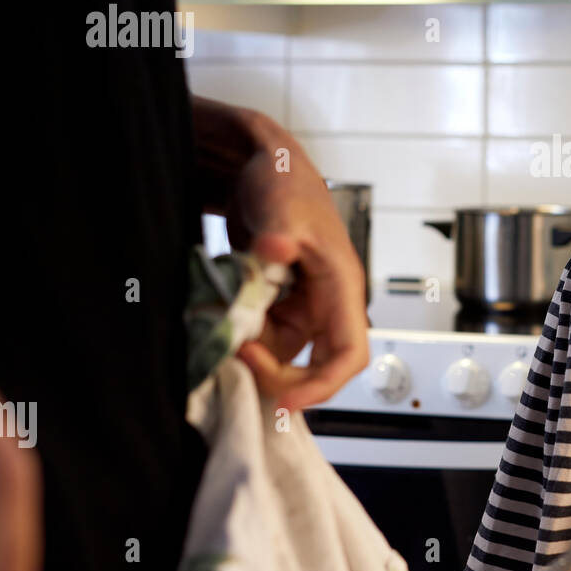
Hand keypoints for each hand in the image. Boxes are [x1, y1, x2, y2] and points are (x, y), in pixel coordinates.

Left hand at [195, 100, 369, 411]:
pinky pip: (263, 337)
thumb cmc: (286, 182)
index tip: (285, 403)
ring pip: (283, 354)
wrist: (261, 168)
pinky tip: (221, 319)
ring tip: (221, 328)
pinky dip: (241, 337)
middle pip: (317, 367)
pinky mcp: (279, 305)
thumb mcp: (281, 206)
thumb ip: (279, 233)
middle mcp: (327, 304)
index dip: (322, 386)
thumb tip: (273, 251)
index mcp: (341, 286)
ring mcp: (302, 306)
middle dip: (279, 375)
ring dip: (252, 353)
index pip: (348, 354)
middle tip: (238, 357)